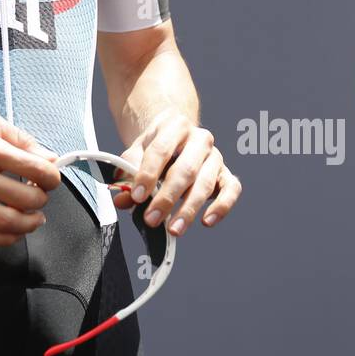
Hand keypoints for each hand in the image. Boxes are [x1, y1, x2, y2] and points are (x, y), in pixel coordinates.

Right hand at [0, 107, 61, 245]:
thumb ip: (16, 136)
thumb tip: (46, 156)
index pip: (34, 167)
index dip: (51, 176)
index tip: (51, 177)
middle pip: (25, 198)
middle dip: (42, 200)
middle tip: (40, 196)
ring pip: (8, 222)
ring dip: (30, 223)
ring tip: (34, 217)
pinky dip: (6, 238)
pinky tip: (13, 231)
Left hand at [109, 105, 240, 235]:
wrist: (176, 137)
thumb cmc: (155, 148)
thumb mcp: (136, 153)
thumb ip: (129, 174)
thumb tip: (123, 200)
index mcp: (174, 125)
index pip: (161, 150)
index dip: (148, 174)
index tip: (137, 197)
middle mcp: (199, 138)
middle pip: (185, 169)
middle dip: (168, 197)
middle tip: (152, 219)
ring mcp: (215, 156)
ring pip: (206, 183)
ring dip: (189, 209)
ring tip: (174, 229)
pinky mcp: (226, 173)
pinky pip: (231, 190)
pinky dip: (222, 207)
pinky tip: (207, 221)